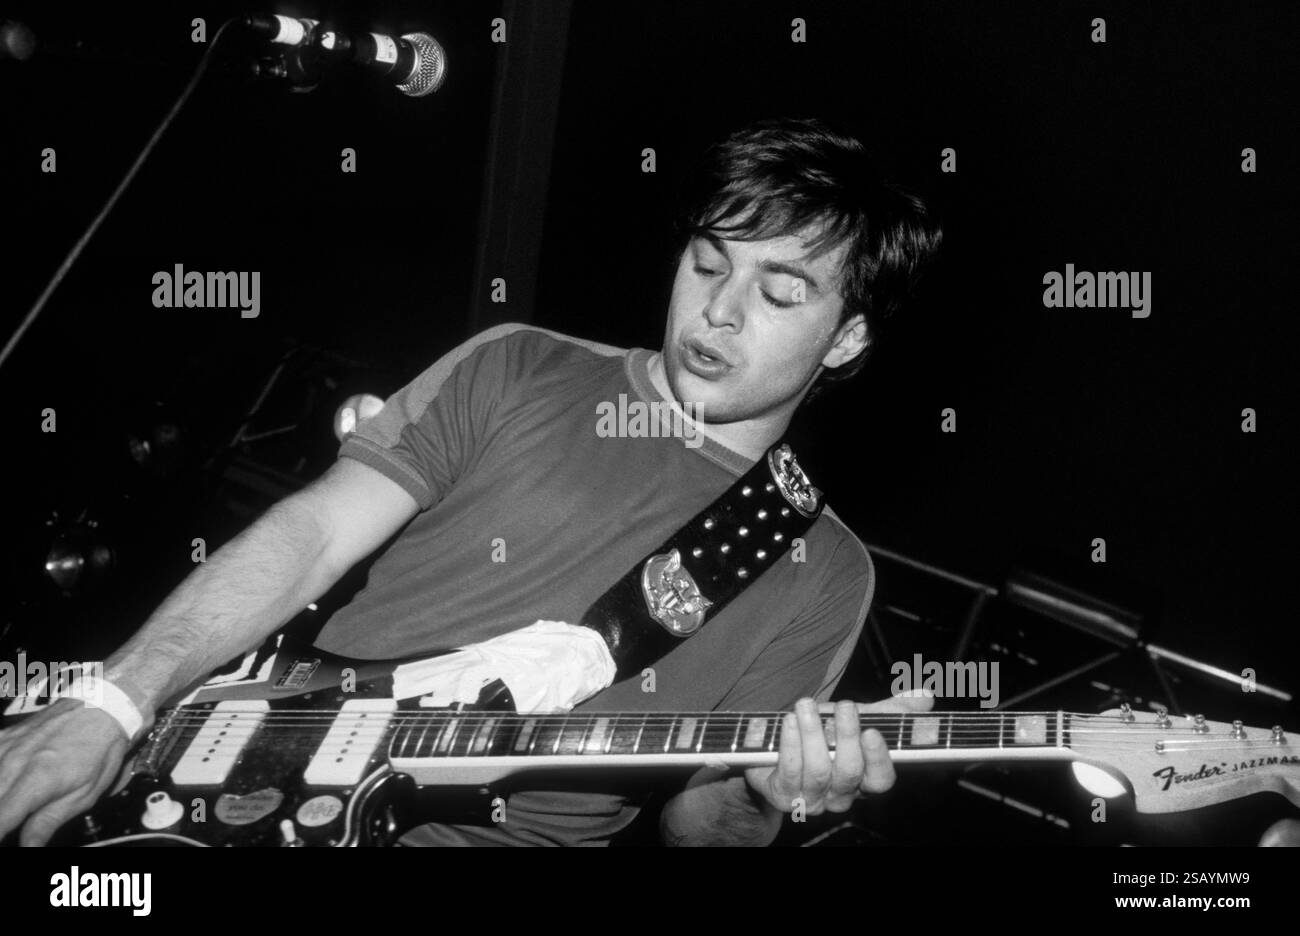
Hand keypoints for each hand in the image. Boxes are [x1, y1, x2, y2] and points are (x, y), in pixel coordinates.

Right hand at [0, 699, 129, 845]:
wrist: (104, 707)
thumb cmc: (99, 750)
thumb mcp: (84, 794)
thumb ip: (47, 823)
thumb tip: (27, 848)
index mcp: (36, 781)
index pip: (0, 819)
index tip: (5, 839)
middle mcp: (14, 763)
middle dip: (0, 818)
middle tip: (12, 825)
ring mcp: (4, 748)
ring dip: (0, 798)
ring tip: (12, 806)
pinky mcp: (2, 738)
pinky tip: (7, 786)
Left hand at [744, 692, 934, 817]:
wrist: (778, 750)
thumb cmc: (824, 735)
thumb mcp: (858, 719)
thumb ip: (891, 711)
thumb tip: (926, 696)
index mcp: (863, 779)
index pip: (881, 780)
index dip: (878, 759)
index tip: (872, 731)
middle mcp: (840, 795)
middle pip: (849, 772)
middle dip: (846, 736)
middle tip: (844, 705)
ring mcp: (811, 798)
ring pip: (818, 771)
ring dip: (813, 734)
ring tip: (806, 705)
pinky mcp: (783, 795)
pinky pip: (789, 772)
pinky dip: (790, 744)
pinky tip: (790, 721)